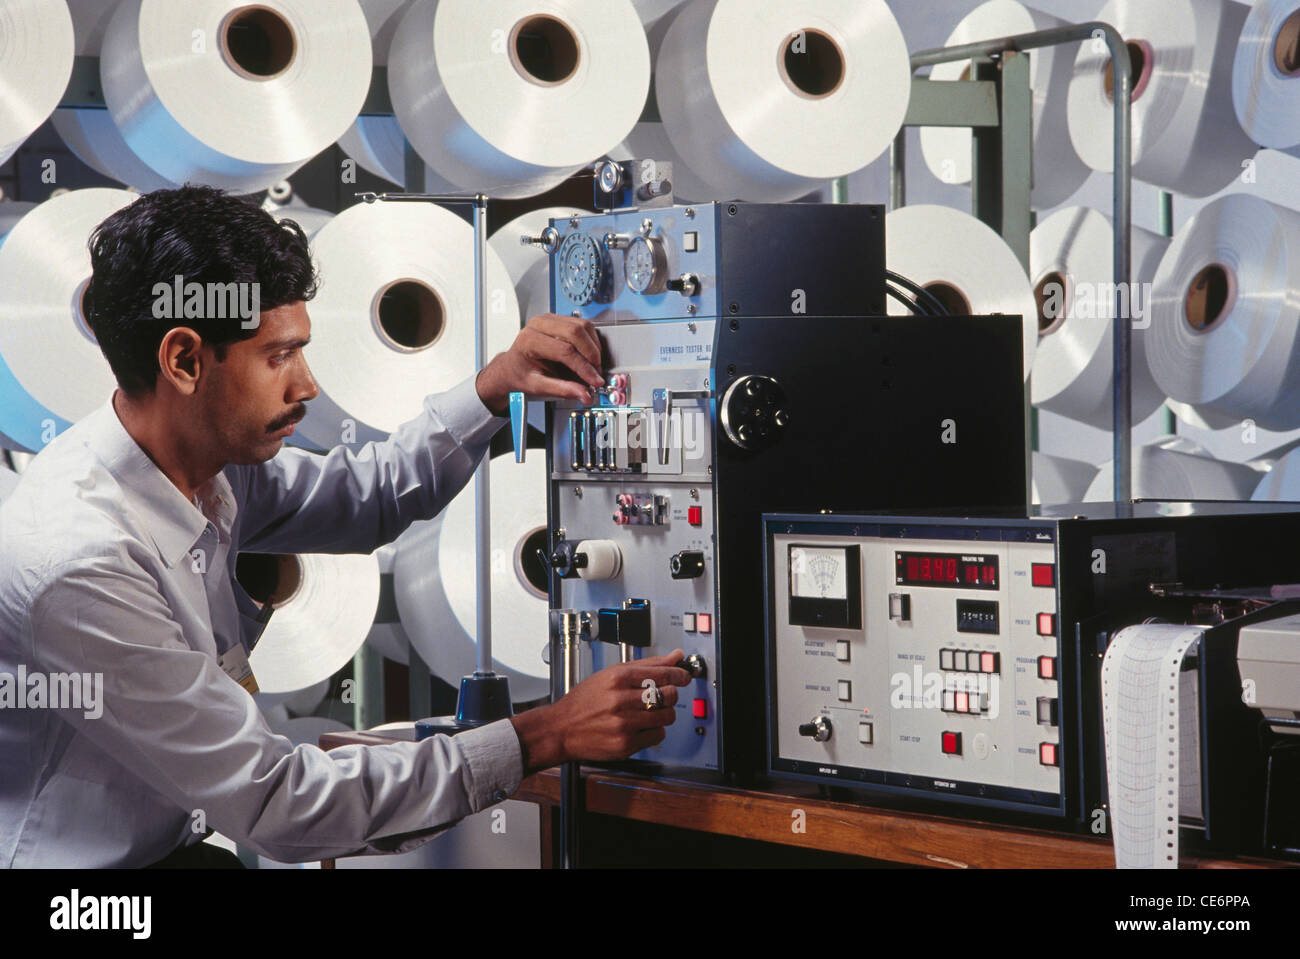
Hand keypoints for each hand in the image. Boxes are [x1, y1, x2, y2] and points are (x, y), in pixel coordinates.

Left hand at [475, 313, 604, 415]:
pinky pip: (582, 324)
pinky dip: (591, 340)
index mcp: (529, 341)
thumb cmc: (520, 374)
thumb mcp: (538, 387)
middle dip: (591, 354)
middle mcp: (539, 325)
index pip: (564, 351)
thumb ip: (562, 390)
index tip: (594, 380)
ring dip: (594, 346)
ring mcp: (549, 319)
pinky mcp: (558, 319)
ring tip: (595, 365)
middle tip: (597, 372)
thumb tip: (584, 394)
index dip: (583, 367)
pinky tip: (591, 354)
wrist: (512, 366)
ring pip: (582, 326)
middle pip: (575, 333)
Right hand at [509, 649, 690, 772]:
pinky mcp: (626, 744)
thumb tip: (675, 656)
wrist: (561, 729)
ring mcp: (624, 724)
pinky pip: (658, 735)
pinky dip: (655, 730)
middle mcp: (620, 700)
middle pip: (668, 695)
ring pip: (667, 716)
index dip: (679, 675)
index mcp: (617, 678)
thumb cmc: (584, 701)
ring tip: (650, 712)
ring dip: (664, 713)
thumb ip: (646, 665)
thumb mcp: (610, 675)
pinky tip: (642, 726)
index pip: (662, 673)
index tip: (684, 676)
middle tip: (663, 695)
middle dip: (670, 694)